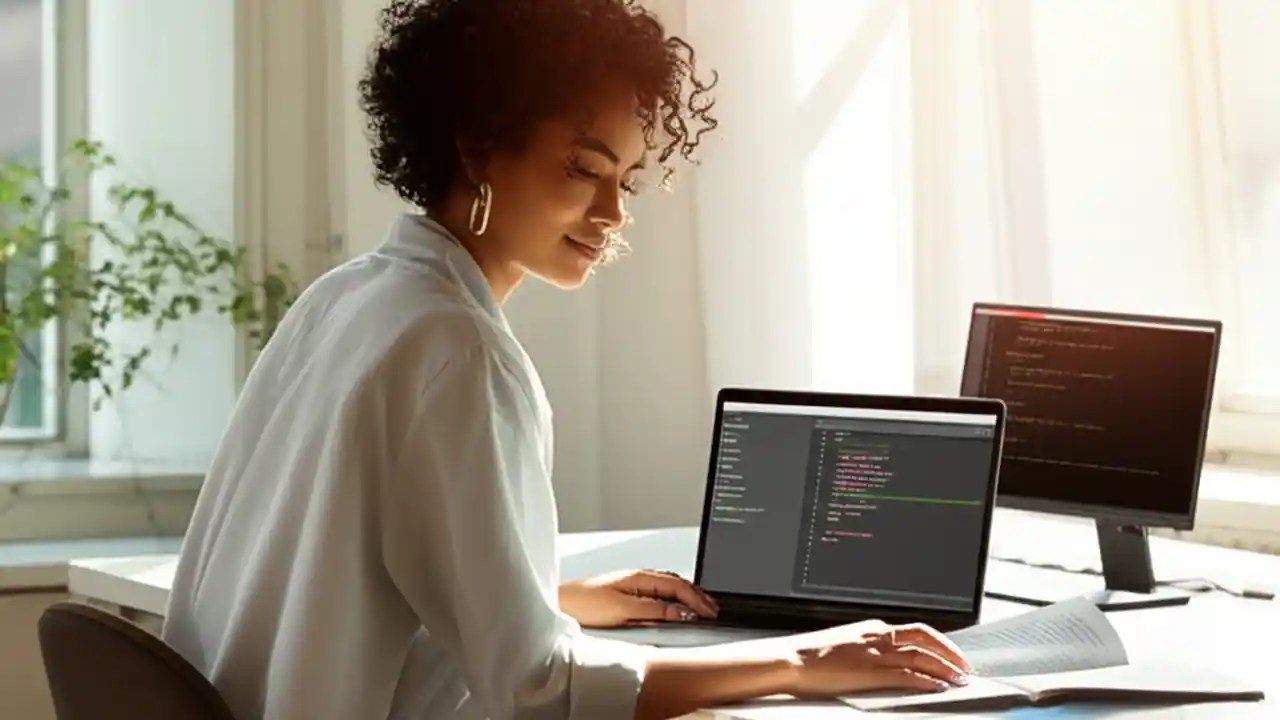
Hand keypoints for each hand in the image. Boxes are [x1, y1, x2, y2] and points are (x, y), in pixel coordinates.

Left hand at [558, 569, 719, 627]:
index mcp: (640, 577)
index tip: (710, 613)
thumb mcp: (622, 610)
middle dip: (698, 595)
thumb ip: (653, 609)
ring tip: (702, 608)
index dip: (697, 599)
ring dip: (687, 597)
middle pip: (677, 583)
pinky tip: (676, 608)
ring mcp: (632, 585)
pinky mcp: (626, 595)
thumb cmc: (584, 604)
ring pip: (669, 587)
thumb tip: (680, 612)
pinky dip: (674, 600)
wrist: (559, 605)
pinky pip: (659, 594)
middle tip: (714, 609)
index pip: (678, 586)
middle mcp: (638, 578)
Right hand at [788, 621, 972, 696]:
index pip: (914, 630)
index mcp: (871, 629)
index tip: (951, 654)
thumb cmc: (810, 656)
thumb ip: (865, 648)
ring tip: (959, 680)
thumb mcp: (843, 644)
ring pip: (921, 656)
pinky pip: (906, 675)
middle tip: (965, 667)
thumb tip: (881, 658)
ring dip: (944, 668)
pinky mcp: (870, 672)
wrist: (790, 660)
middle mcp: (877, 636)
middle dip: (949, 652)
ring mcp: (874, 654)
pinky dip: (926, 680)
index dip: (939, 641)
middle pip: (924, 638)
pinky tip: (937, 688)